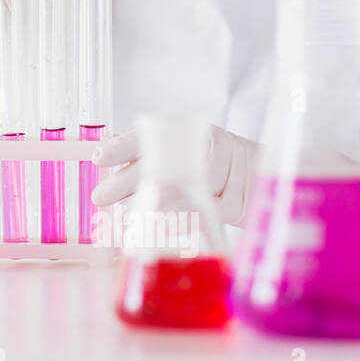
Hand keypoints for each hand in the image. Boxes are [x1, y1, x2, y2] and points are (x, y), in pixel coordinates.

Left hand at [90, 124, 260, 226]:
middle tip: (100, 196)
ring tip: (124, 216)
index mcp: (187, 132)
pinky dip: (182, 222)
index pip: (150, 137)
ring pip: (184, 190)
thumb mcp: (180, 154)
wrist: (261, 172)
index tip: (98, 158)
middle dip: (127, 182)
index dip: (122, 148)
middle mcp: (208, 146)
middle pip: (163, 164)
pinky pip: (207, 212)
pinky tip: (162, 228)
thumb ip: (145, 155)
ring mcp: (227, 171)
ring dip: (151, 205)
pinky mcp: (237, 200)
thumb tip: (103, 158)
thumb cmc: (209, 163)